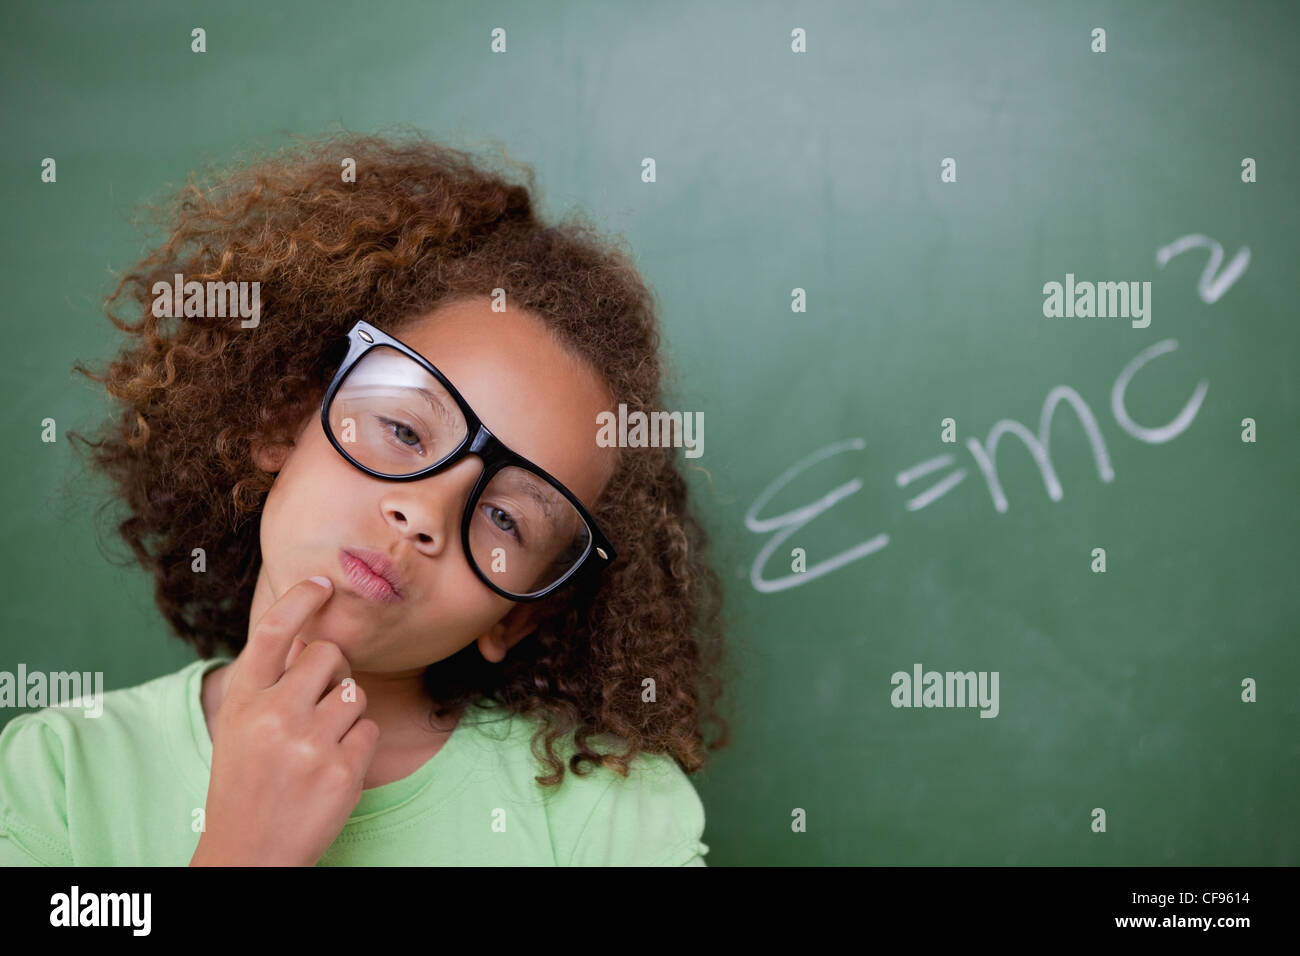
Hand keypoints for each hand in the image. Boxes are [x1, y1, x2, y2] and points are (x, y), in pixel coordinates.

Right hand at [190, 577, 378, 865]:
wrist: (249, 853)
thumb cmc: (248, 783)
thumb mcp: (242, 728)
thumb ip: (270, 684)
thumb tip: (309, 639)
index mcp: (243, 701)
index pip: (273, 632)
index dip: (300, 599)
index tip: (323, 583)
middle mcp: (274, 715)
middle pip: (330, 656)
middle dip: (334, 673)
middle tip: (318, 705)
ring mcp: (309, 743)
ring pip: (356, 693)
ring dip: (346, 714)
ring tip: (318, 746)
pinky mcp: (342, 770)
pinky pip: (369, 730)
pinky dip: (357, 747)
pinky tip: (330, 771)